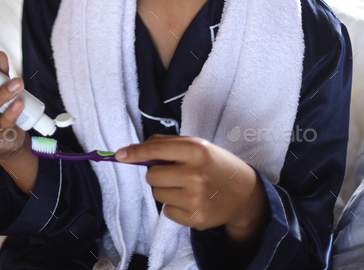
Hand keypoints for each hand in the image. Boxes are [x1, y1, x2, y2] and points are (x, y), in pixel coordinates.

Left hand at [115, 134, 267, 242]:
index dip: (135, 152)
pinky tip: (190, 200)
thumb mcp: (198, 146)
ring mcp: (195, 198)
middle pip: (152, 175)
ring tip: (184, 186)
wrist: (244, 193)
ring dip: (164, 189)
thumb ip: (169, 145)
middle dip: (156, 173)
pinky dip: (174, 206)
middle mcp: (195, 174)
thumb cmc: (216, 164)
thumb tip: (135, 150)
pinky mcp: (195, 218)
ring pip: (157, 194)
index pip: (156, 149)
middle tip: (172, 172)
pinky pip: (167, 212)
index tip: (119, 155)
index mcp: (196, 150)